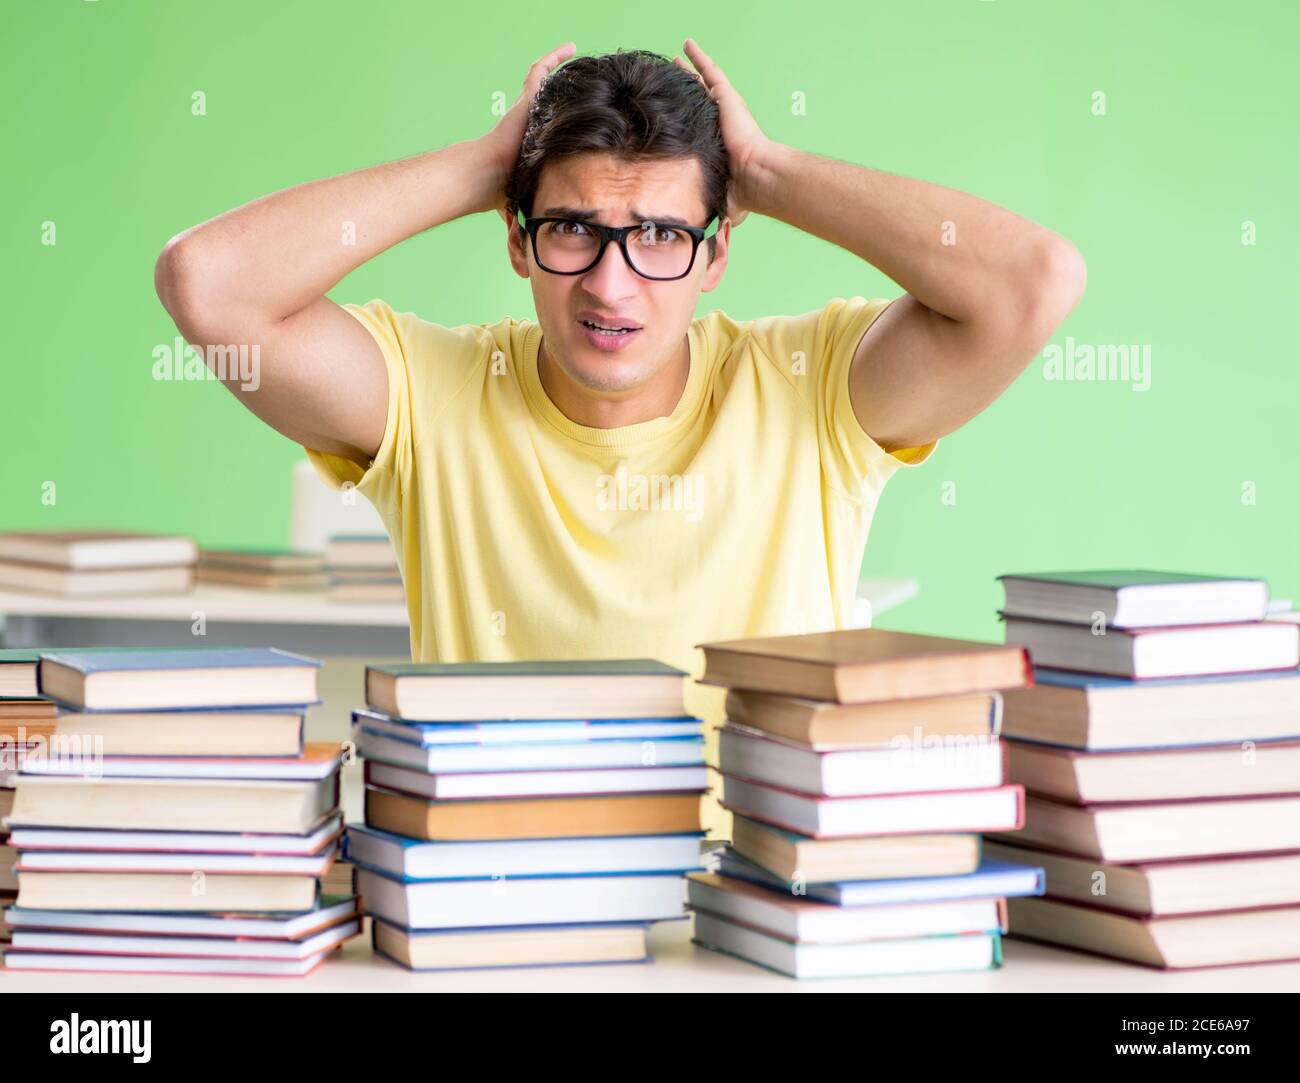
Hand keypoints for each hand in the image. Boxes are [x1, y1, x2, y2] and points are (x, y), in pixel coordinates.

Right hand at [482, 42, 576, 221]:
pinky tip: (570, 48)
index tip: (569, 130)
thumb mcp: (522, 205)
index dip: (556, 129)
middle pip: (545, 105)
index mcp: (528, 146)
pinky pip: (542, 70)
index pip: (544, 133)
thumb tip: (523, 270)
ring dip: (558, 72)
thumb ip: (524, 226)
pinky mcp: (527, 98)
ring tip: (575, 60)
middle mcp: (528, 124)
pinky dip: (555, 57)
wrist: (490, 174)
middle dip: (561, 97)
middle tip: (578, 89)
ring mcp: (527, 109)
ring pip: (544, 83)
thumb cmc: (501, 191)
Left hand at [675, 39, 771, 227]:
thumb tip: (710, 235)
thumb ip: (713, 214)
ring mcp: (723, 109)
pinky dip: (698, 57)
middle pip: (697, 103)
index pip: (697, 129)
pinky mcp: (727, 98)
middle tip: (668, 82)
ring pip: (701, 84)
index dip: (685, 122)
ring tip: (672, 62)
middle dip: (683, 93)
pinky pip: (710, 71)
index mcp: (718, 146)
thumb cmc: (743, 193)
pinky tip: (686, 45)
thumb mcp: (723, 205)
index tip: (672, 118)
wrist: (756, 178)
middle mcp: (720, 125)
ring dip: (687, 73)